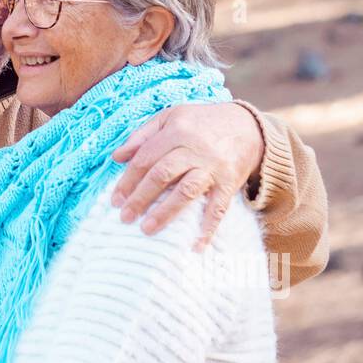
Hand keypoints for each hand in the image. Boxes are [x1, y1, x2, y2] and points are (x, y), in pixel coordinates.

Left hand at [110, 102, 263, 247]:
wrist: (247, 126)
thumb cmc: (201, 123)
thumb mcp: (170, 117)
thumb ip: (143, 135)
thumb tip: (117, 157)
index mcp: (176, 130)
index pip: (146, 158)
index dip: (128, 180)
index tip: (116, 200)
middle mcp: (194, 148)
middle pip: (162, 174)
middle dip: (141, 198)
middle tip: (125, 217)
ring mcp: (213, 166)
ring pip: (186, 191)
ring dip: (166, 212)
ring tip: (147, 229)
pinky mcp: (229, 181)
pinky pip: (218, 207)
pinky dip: (208, 227)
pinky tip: (196, 245)